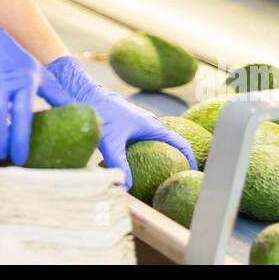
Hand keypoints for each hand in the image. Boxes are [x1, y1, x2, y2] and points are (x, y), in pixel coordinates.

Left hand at [39, 55, 197, 186]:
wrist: (84, 92)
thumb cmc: (100, 110)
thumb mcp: (110, 140)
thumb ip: (118, 163)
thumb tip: (126, 187)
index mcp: (153, 126)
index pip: (181, 144)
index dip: (191, 159)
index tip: (194, 175)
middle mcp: (149, 124)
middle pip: (170, 145)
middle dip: (177, 161)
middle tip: (177, 182)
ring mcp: (138, 124)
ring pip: (155, 144)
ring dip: (160, 157)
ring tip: (159, 178)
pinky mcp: (127, 126)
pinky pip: (142, 143)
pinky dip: (144, 155)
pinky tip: (133, 168)